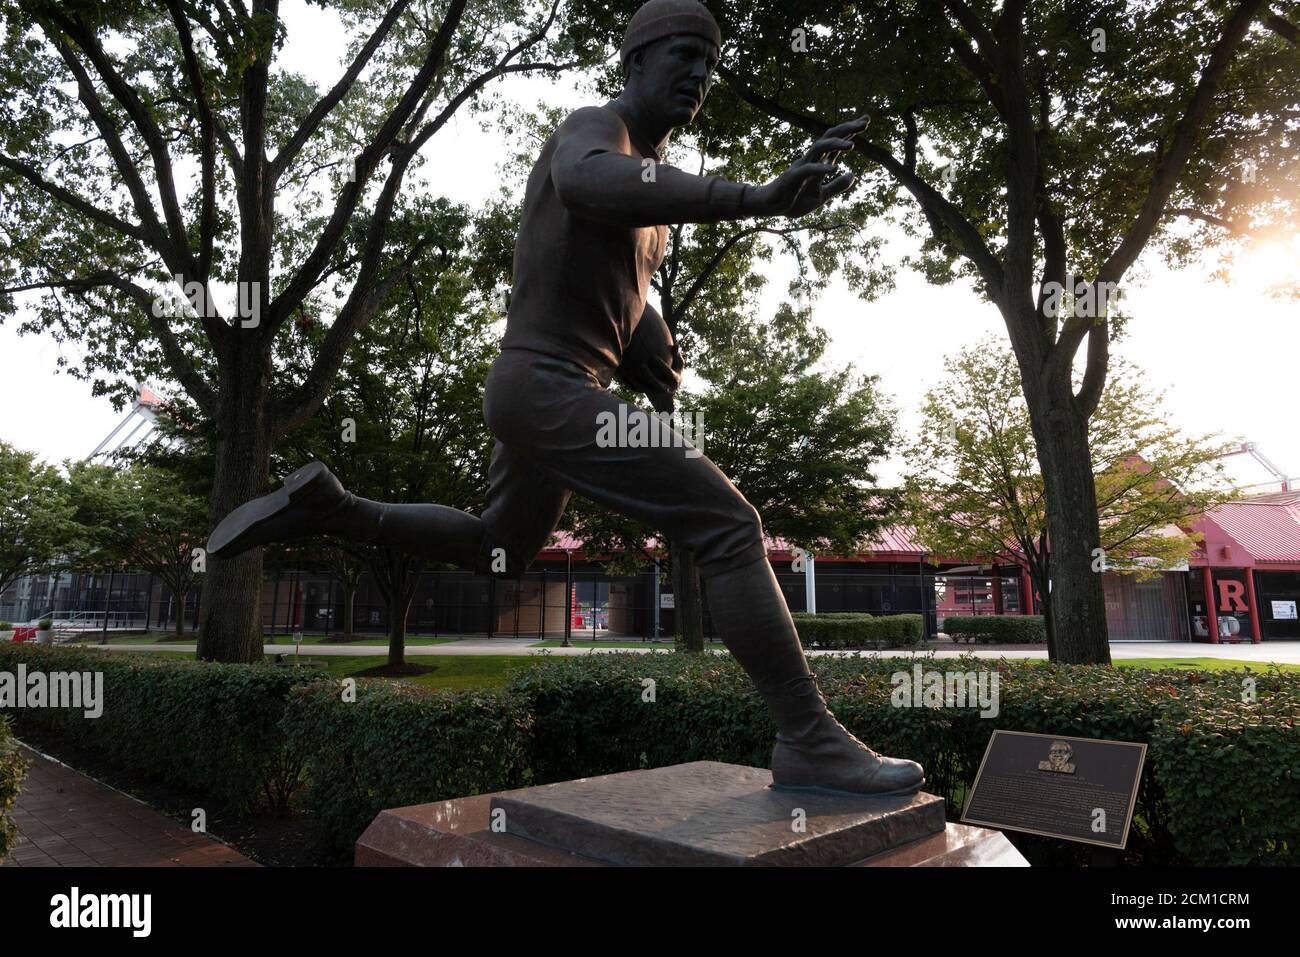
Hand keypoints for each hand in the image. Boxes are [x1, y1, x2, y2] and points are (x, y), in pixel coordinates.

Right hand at [748, 116, 868, 217]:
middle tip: (866, 122)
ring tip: (853, 145)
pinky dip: (820, 168)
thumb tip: (854, 175)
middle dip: (848, 128)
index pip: (836, 142)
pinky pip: (807, 170)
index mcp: (818, 162)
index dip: (851, 131)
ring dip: (836, 144)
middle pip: (830, 137)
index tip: (866, 120)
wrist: (770, 207)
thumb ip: (837, 186)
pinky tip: (834, 169)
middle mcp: (811, 159)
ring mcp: (801, 166)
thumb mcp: (820, 196)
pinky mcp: (792, 178)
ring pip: (819, 148)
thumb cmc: (793, 200)